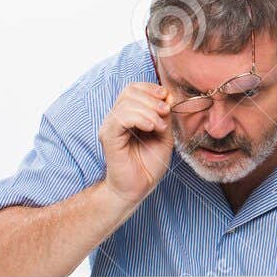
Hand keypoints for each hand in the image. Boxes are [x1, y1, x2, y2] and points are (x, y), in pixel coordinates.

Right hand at [99, 82, 174, 206]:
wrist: (137, 188)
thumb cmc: (149, 164)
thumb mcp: (164, 136)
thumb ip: (164, 117)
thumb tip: (168, 98)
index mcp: (127, 115)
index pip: (133, 89)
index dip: (151, 89)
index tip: (167, 99)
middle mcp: (116, 118)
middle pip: (130, 91)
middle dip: (152, 98)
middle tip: (166, 112)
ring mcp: (110, 126)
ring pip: (127, 103)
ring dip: (149, 111)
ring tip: (160, 126)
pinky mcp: (109, 137)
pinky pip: (121, 117)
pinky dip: (140, 118)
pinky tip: (151, 128)